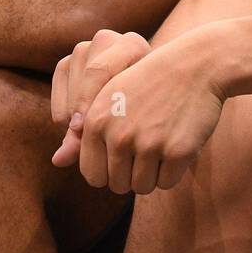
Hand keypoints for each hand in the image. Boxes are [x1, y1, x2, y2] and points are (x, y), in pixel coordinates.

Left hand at [54, 33, 225, 193]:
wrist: (195, 65)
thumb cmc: (149, 84)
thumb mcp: (110, 100)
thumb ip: (82, 134)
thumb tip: (56, 162)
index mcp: (95, 123)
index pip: (93, 175)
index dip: (111, 169)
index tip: (127, 150)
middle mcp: (118, 135)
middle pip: (117, 185)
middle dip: (133, 173)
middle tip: (150, 144)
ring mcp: (148, 143)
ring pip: (143, 187)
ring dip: (154, 173)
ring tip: (163, 143)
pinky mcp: (177, 150)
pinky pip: (167, 183)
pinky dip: (174, 170)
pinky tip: (179, 142)